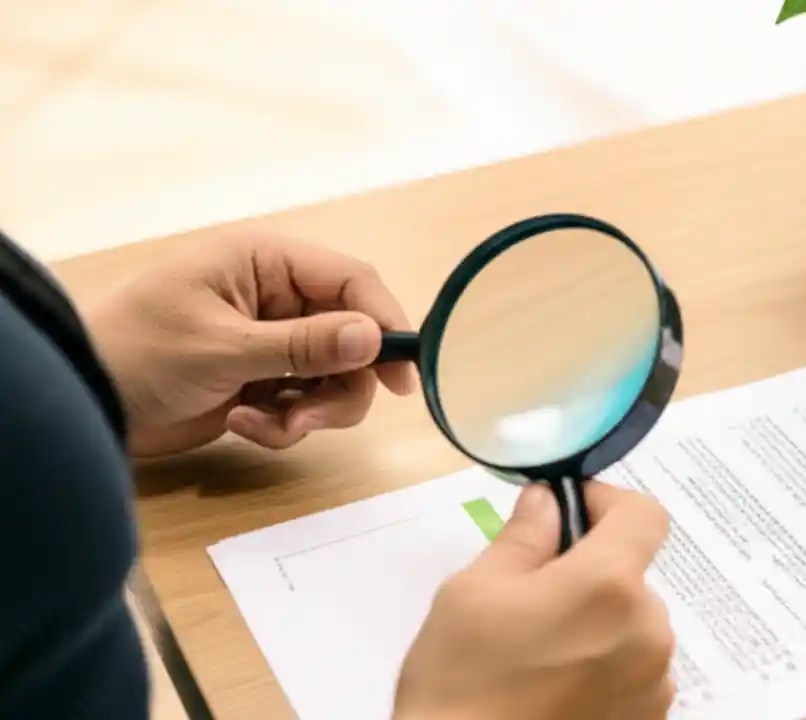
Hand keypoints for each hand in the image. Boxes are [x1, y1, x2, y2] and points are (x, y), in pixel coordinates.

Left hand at [87, 233, 416, 456]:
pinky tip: (241, 422)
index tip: (403, 376)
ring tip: (268, 423)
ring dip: (310, 410)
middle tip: (314, 418)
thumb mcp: (226, 348)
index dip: (385, 324)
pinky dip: (282, 422)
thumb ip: (305, 345)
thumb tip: (374, 339)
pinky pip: (304, 403)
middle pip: (353, 338)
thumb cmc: (140, 353)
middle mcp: (278, 296)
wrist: (84, 402)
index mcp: (268, 262)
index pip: (352, 283)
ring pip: (334, 378)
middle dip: (340, 385)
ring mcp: (272, 340)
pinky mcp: (263, 379)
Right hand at [394, 481, 675, 719]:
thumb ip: (523, 537)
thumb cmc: (461, 686)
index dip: (607, 502)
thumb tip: (546, 502)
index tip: (571, 512)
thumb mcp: (473, 592)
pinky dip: (605, 667)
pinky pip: (636, 671)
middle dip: (590, 573)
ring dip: (599, 624)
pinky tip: (556, 687)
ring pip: (633, 625)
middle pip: (633, 575)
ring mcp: (654, 683)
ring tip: (540, 652)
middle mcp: (648, 632)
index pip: (643, 514)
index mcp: (608, 586)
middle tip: (533, 596)